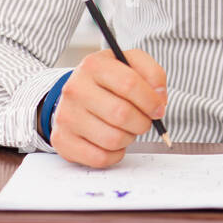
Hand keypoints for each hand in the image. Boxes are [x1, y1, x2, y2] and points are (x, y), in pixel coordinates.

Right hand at [48, 48, 167, 167]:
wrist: (78, 93)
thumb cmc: (111, 80)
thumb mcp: (132, 64)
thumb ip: (153, 74)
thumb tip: (159, 100)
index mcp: (94, 65)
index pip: (129, 84)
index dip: (151, 100)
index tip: (159, 108)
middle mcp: (75, 89)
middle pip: (121, 114)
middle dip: (143, 122)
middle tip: (144, 120)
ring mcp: (65, 116)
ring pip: (112, 139)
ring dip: (129, 138)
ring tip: (127, 129)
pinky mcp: (62, 140)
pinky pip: (99, 158)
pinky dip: (115, 154)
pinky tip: (114, 142)